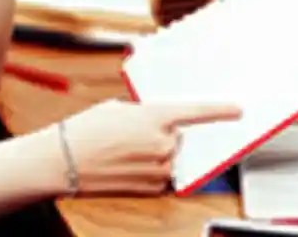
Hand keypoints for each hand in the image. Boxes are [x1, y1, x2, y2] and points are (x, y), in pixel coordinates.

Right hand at [56, 99, 241, 194]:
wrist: (59, 162)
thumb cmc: (84, 132)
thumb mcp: (118, 109)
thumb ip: (146, 113)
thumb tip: (161, 119)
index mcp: (156, 117)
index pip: (199, 113)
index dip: (222, 111)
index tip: (238, 110)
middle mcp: (162, 143)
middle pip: (179, 138)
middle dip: (163, 136)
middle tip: (133, 137)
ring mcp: (158, 168)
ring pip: (171, 158)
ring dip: (157, 155)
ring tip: (125, 152)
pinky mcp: (151, 188)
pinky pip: (162, 177)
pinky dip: (150, 172)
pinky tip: (127, 166)